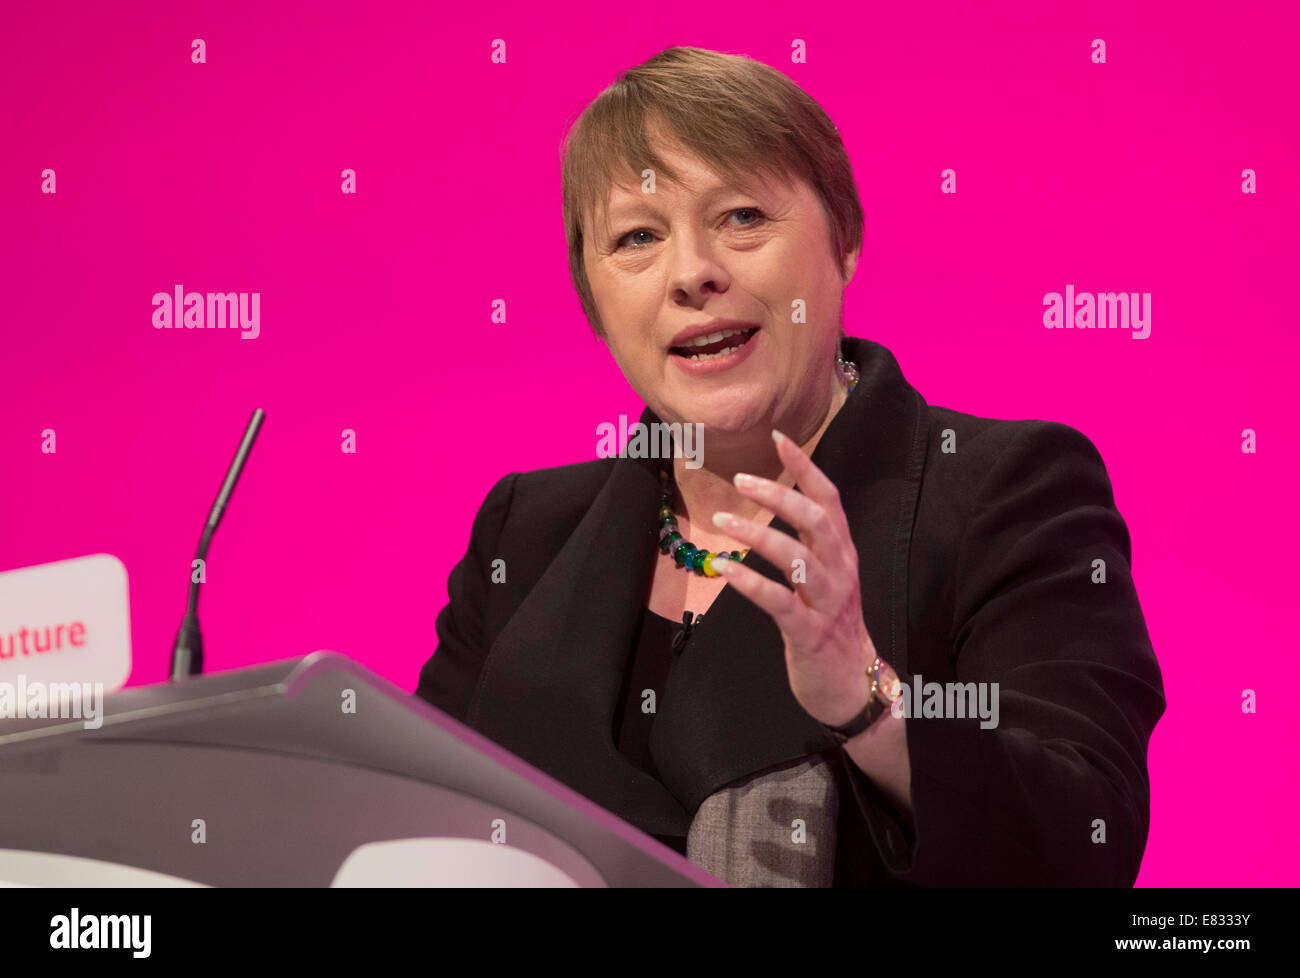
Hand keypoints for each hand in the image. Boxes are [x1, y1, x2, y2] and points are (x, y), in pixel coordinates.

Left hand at [712, 428, 878, 727]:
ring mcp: (827, 603)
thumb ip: (809, 543)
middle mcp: (840, 572)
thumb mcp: (827, 578)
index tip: (779, 437)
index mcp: (843, 554)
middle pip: (817, 520)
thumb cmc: (832, 627)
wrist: (854, 687)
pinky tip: (724, 569)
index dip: (805, 467)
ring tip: (722, 521)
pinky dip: (751, 583)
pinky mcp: (809, 633)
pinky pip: (779, 602)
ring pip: (798, 558)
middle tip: (740, 478)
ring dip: (759, 535)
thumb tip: (782, 503)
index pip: (829, 499)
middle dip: (780, 494)